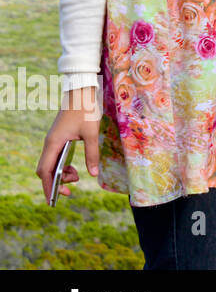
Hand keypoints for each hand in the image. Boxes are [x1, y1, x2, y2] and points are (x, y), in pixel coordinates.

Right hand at [36, 86, 101, 202]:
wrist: (81, 92)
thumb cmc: (86, 111)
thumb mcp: (92, 133)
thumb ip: (92, 154)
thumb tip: (93, 174)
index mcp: (54, 144)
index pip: (45, 171)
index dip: (48, 186)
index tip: (53, 199)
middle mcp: (50, 144)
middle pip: (45, 170)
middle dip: (56, 182)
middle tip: (71, 189)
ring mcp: (53, 141)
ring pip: (51, 164)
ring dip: (61, 174)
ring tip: (77, 176)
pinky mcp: (58, 139)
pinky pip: (56, 158)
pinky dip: (63, 166)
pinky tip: (75, 168)